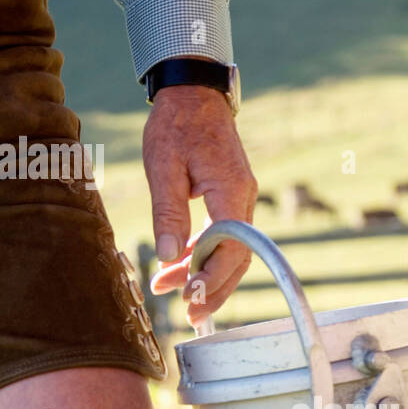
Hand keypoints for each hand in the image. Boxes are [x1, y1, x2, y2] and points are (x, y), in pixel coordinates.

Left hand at [143, 84, 256, 326]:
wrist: (193, 94)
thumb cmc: (176, 125)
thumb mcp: (163, 166)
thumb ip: (168, 211)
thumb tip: (170, 255)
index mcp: (231, 190)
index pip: (232, 245)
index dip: (213, 276)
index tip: (190, 295)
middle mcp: (244, 198)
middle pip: (238, 256)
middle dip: (213, 287)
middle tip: (188, 314)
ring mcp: (240, 199)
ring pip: (230, 250)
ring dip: (203, 274)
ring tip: (168, 292)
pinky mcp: (230, 198)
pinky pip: (223, 236)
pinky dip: (202, 255)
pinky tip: (176, 268)